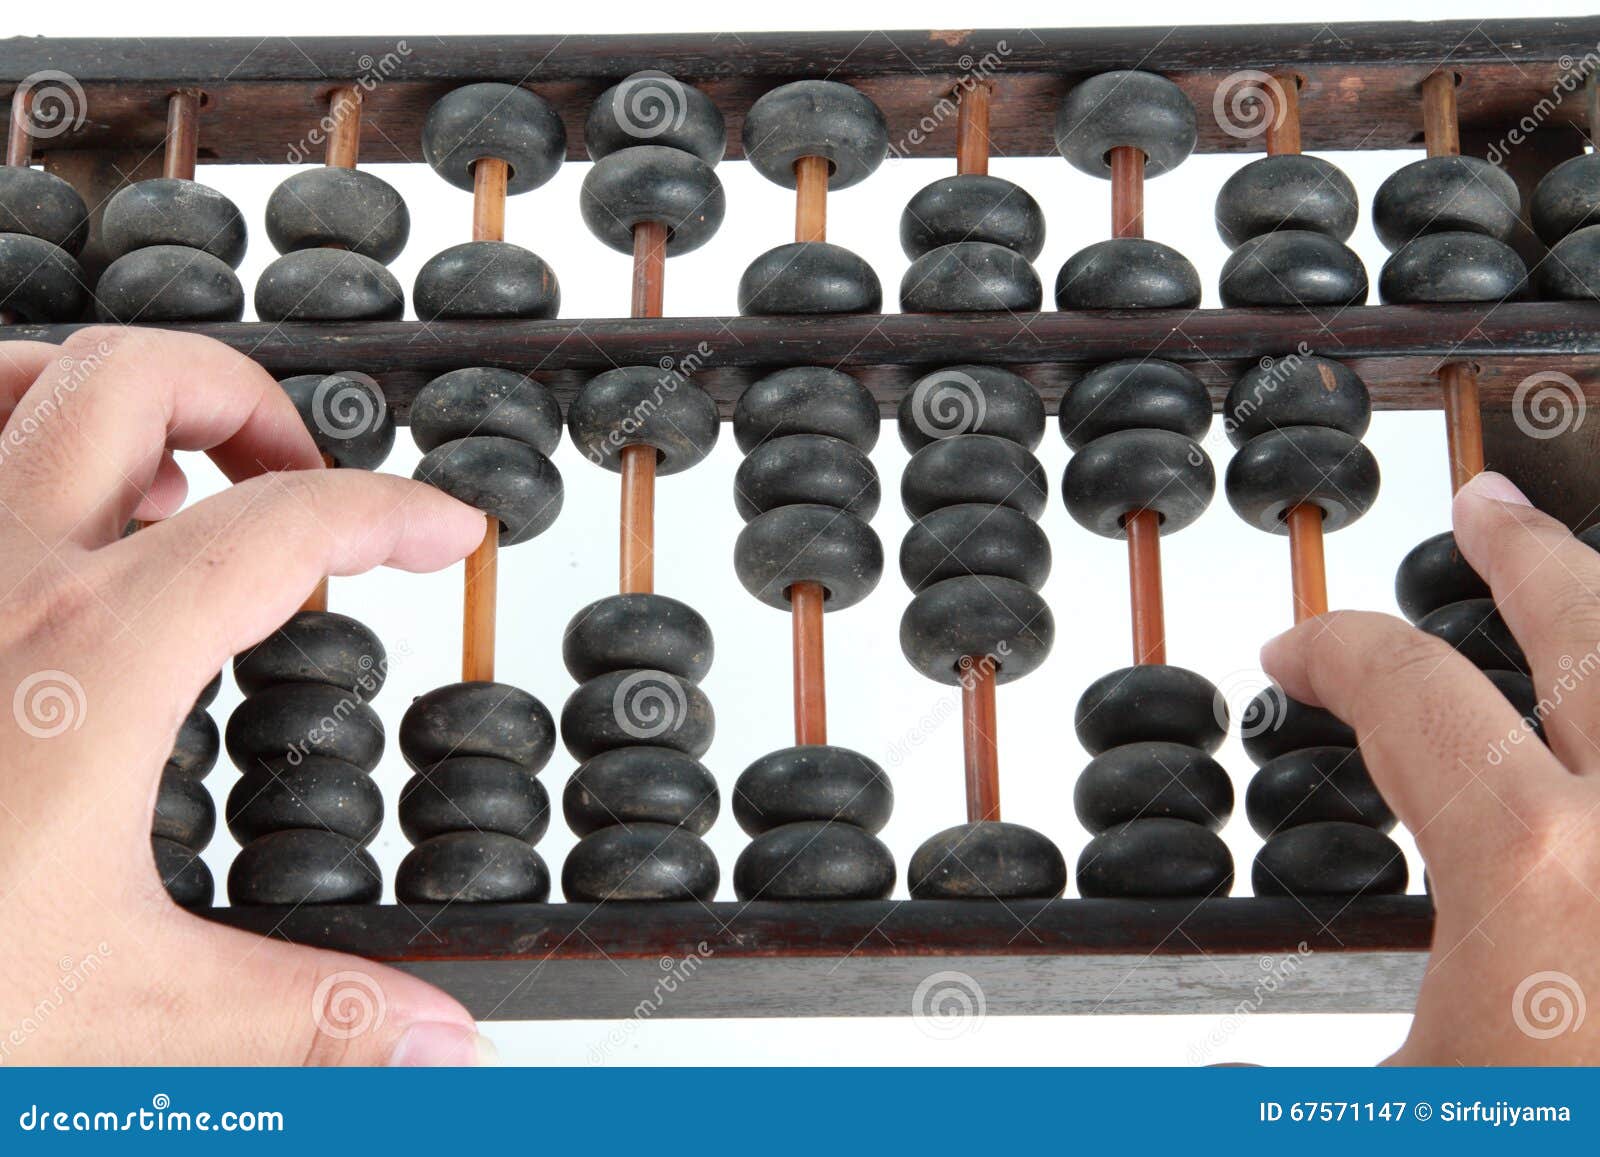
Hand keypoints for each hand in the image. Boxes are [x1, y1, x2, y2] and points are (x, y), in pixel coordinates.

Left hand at [0, 328, 494, 1064]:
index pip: (288, 525)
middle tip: (298, 485)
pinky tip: (33, 517)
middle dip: (253, 405)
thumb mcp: (117, 1012)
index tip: (448, 529)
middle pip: (146, 381)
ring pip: (13, 376)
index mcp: (91, 656)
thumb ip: (303, 1018)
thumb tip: (438, 1040)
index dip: (393, 510)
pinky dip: (5, 428)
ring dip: (114, 401)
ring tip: (168, 482)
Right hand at [1264, 470, 1599, 1064]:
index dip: (1336, 653)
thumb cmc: (1543, 1115)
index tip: (1297, 653)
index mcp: (1540, 871)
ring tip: (1595, 587)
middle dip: (1530, 553)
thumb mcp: (1412, 1099)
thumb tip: (1224, 1081)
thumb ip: (1286, 1085)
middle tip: (1487, 505)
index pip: (1409, 692)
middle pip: (1597, 628)